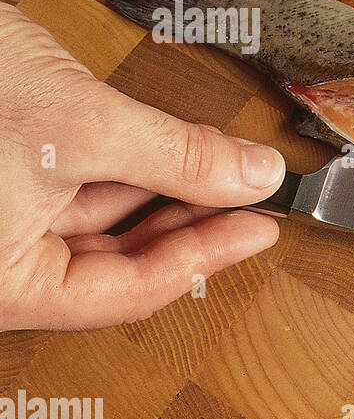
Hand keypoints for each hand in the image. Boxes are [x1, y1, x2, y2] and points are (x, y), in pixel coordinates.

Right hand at [0, 4, 283, 330]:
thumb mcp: (77, 125)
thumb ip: (174, 157)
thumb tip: (253, 176)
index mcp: (1, 284)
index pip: (126, 293)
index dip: (205, 259)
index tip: (262, 230)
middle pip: (113, 266)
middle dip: (189, 228)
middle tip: (254, 203)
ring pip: (95, 226)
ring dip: (163, 197)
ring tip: (225, 174)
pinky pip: (72, 190)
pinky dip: (125, 172)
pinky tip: (171, 152)